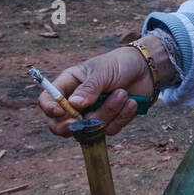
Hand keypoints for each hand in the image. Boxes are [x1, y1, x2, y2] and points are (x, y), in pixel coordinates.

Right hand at [38, 46, 152, 136]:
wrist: (145, 71)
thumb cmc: (119, 64)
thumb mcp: (103, 71)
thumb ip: (89, 88)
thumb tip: (73, 105)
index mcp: (68, 84)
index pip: (48, 100)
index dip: (49, 108)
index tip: (61, 112)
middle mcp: (76, 103)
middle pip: (60, 125)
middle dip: (72, 126)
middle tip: (84, 120)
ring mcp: (91, 115)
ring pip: (89, 129)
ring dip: (108, 112)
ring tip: (123, 93)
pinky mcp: (108, 123)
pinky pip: (109, 130)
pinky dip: (122, 117)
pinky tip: (132, 102)